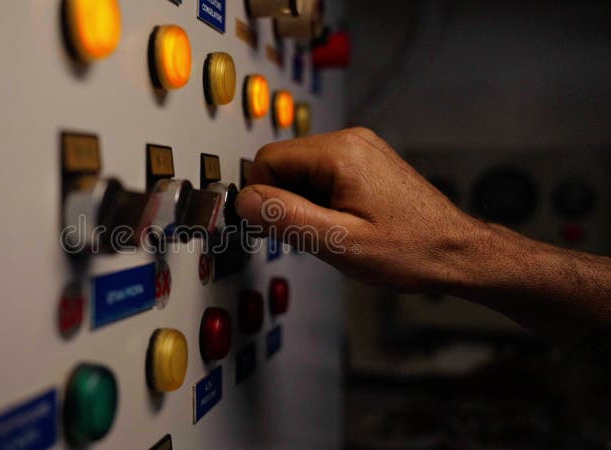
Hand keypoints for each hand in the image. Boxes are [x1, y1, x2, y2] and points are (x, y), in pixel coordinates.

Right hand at [235, 127, 488, 291]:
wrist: (458, 252)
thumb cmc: (410, 250)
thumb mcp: (340, 242)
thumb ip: (288, 218)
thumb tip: (244, 200)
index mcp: (340, 153)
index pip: (267, 160)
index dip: (264, 198)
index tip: (282, 228)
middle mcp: (350, 141)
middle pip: (284, 163)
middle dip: (287, 202)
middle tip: (316, 235)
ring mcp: (361, 149)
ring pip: (302, 172)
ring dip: (306, 204)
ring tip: (337, 231)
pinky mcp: (367, 162)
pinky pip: (323, 176)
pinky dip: (323, 201)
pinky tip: (347, 224)